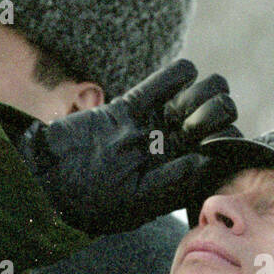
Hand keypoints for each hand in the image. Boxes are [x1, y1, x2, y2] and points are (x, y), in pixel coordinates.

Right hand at [20, 59, 236, 234]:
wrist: (48, 180)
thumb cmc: (92, 201)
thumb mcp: (135, 199)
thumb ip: (171, 181)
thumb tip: (204, 161)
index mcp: (178, 176)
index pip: (216, 154)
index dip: (225, 142)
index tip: (219, 138)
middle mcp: (169, 151)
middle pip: (210, 123)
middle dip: (217, 113)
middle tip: (207, 113)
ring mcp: (150, 127)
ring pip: (191, 102)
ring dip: (203, 92)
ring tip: (200, 92)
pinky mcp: (128, 108)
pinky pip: (159, 87)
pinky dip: (175, 76)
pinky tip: (185, 72)